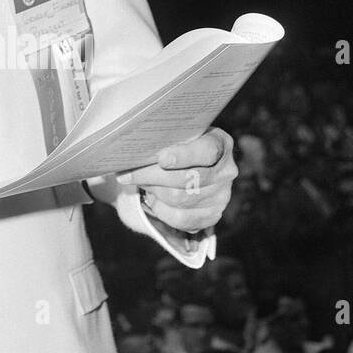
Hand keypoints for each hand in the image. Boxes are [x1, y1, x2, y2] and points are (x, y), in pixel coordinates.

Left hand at [117, 128, 237, 234]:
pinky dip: (160, 210)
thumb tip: (135, 146)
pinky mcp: (212, 216)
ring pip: (180, 199)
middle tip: (127, 173)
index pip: (207, 151)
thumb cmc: (179, 143)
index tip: (161, 158)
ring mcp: (221, 196)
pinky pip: (181, 219)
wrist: (192, 164)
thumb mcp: (179, 133)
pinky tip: (151, 199)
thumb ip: (166, 137)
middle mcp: (226, 172)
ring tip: (139, 182)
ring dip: (153, 191)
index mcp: (220, 143)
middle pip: (188, 178)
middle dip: (152, 176)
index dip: (184, 155)